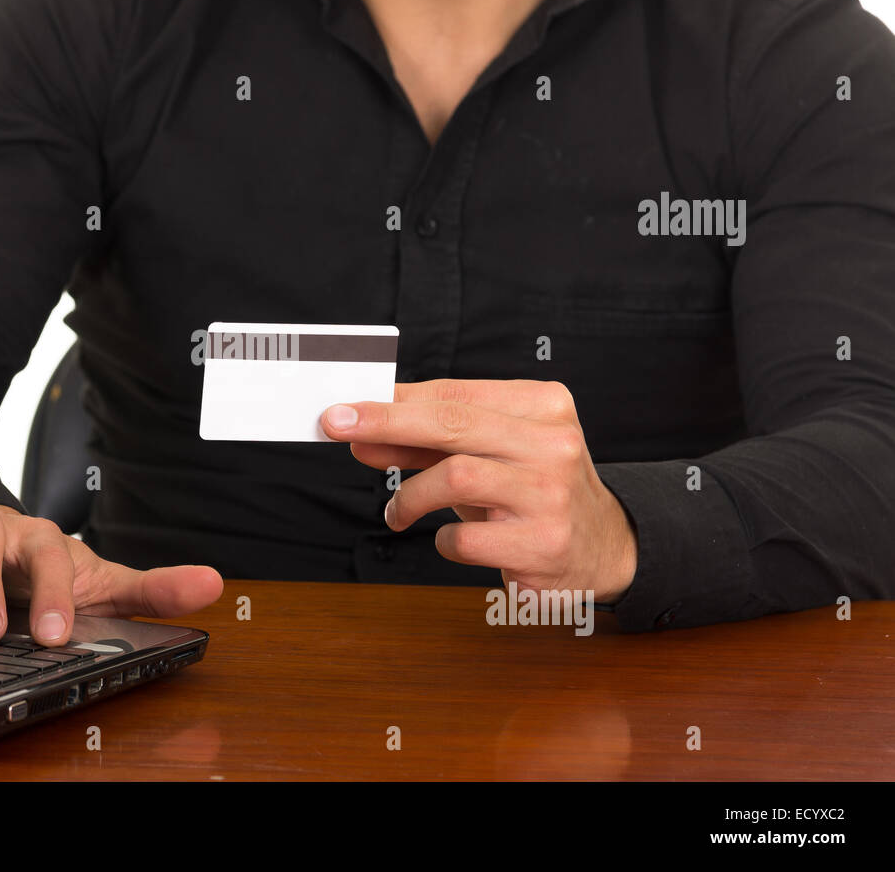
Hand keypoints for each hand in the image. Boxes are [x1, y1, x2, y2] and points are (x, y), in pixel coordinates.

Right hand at [0, 501, 223, 643]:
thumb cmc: (44, 568)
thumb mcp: (101, 583)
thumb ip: (154, 590)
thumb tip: (214, 583)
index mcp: (51, 546)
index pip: (63, 560)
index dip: (62, 595)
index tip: (60, 633)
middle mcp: (12, 535)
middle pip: (21, 548)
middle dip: (33, 589)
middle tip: (44, 635)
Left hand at [320, 379, 636, 602]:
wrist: (604, 547)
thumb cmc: (531, 491)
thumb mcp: (487, 454)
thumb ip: (426, 442)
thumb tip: (361, 433)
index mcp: (544, 406)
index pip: (456, 393)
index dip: (394, 400)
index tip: (345, 407)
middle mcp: (553, 443)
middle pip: (453, 423)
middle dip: (387, 423)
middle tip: (338, 426)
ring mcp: (552, 494)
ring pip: (455, 476)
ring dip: (410, 496)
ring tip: (397, 511)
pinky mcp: (543, 544)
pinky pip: (465, 537)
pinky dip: (444, 541)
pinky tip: (453, 541)